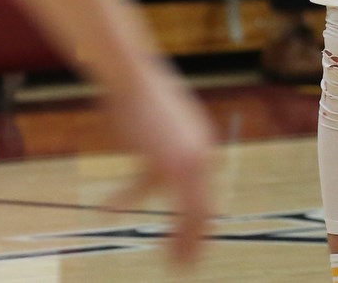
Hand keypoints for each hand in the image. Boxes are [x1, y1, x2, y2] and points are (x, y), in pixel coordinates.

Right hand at [98, 62, 215, 266]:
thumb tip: (149, 158)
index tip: (192, 242)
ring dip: (186, 245)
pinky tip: (154, 251)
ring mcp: (191, 161)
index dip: (199, 223)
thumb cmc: (135, 96)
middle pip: (206, 209)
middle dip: (197, 240)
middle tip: (187, 265)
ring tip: (178, 267)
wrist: (131, 75)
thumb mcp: (150, 127)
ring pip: (196, 215)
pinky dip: (168, 233)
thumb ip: (156, 146)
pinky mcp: (172, 165)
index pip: (205, 193)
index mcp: (201, 145)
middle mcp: (203, 155)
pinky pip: (171, 207)